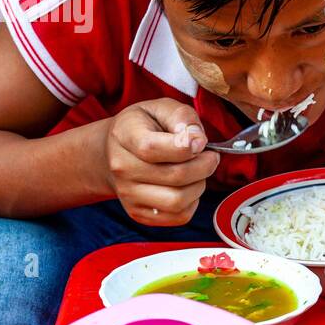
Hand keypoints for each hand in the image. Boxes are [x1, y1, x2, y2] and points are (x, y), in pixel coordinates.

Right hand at [102, 98, 220, 224]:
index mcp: (124, 135)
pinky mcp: (138, 213)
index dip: (185, 146)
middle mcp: (122, 167)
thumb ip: (181, 117)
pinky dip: (192, 203)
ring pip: (178, 200)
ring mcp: (128, 194)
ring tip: (199, 172)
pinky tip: (188, 187)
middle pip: (175, 176)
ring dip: (199, 185)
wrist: (113, 152)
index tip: (201, 142)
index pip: (152, 148)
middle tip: (210, 157)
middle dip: (204, 166)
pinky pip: (178, 216)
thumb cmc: (144, 127)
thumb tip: (196, 139)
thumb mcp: (160, 108)